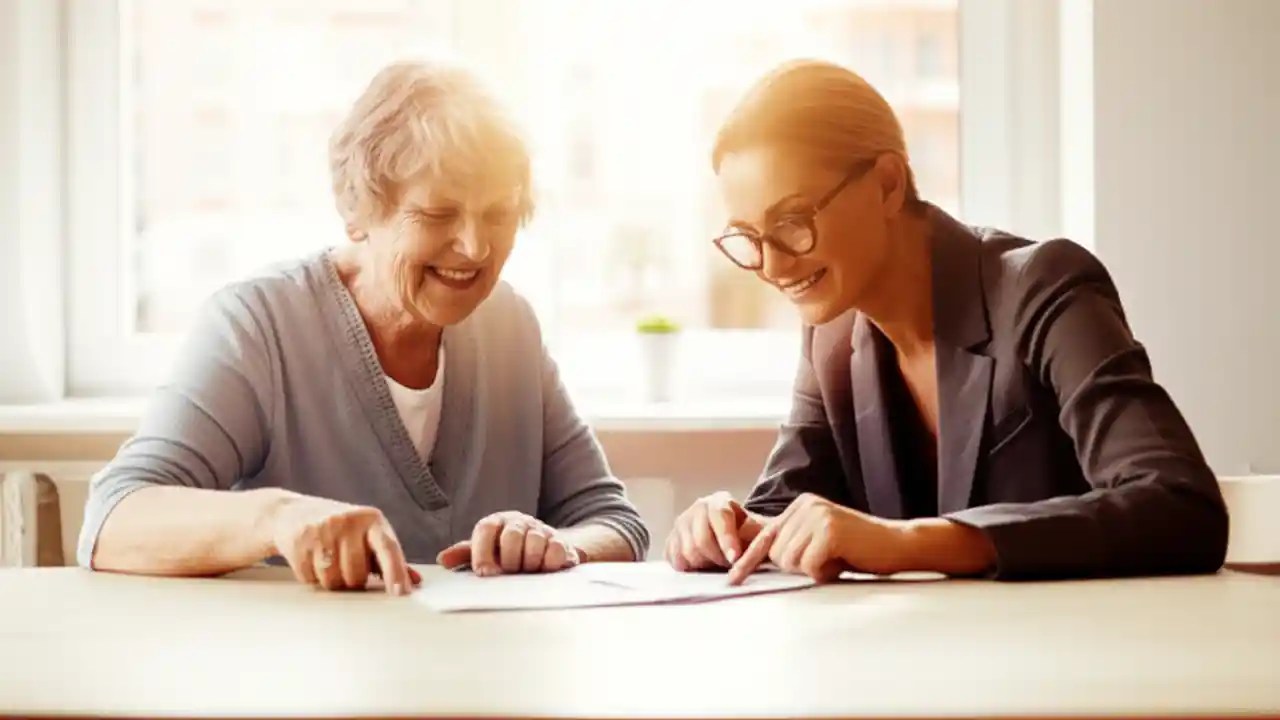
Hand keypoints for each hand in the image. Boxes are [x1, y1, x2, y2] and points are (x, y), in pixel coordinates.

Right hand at [269, 494, 420, 594]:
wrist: (293, 513)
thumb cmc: (341, 529)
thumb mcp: (368, 535)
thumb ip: (390, 559)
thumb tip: (414, 582)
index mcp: (372, 519)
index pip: (388, 548)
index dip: (395, 572)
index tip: (401, 592)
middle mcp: (349, 521)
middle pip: (357, 574)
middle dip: (353, 580)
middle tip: (347, 566)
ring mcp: (322, 530)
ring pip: (334, 581)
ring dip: (332, 581)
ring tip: (329, 563)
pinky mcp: (300, 542)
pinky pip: (311, 579)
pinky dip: (312, 577)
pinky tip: (311, 559)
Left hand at [436, 512, 581, 574]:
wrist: (542, 551)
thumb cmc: (506, 553)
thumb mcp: (484, 551)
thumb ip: (465, 554)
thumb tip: (443, 560)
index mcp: (496, 522)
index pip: (486, 529)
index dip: (483, 552)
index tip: (485, 574)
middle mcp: (518, 522)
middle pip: (512, 535)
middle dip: (510, 560)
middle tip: (509, 573)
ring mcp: (540, 530)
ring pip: (535, 541)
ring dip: (529, 563)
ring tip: (526, 572)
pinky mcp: (560, 541)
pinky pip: (556, 550)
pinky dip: (549, 563)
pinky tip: (544, 571)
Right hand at [665, 491, 763, 570]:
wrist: (731, 535)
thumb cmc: (746, 534)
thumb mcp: (757, 530)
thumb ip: (755, 537)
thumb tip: (743, 554)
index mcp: (719, 501)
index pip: (720, 517)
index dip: (727, 540)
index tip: (734, 559)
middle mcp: (697, 508)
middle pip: (701, 540)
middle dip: (717, 558)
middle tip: (728, 565)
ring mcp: (681, 524)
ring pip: (687, 552)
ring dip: (704, 565)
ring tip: (716, 563)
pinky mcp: (671, 540)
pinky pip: (675, 560)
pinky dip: (689, 568)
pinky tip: (701, 565)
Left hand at [727, 493, 905, 584]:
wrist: (898, 544)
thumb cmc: (858, 550)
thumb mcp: (820, 541)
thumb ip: (795, 544)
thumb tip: (763, 561)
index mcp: (801, 506)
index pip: (766, 537)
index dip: (748, 560)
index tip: (733, 579)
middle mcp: (806, 505)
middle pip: (777, 554)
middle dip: (799, 567)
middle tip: (828, 560)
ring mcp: (818, 516)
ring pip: (791, 561)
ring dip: (813, 570)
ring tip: (837, 559)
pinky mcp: (830, 531)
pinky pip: (809, 566)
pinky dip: (824, 572)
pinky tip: (843, 561)